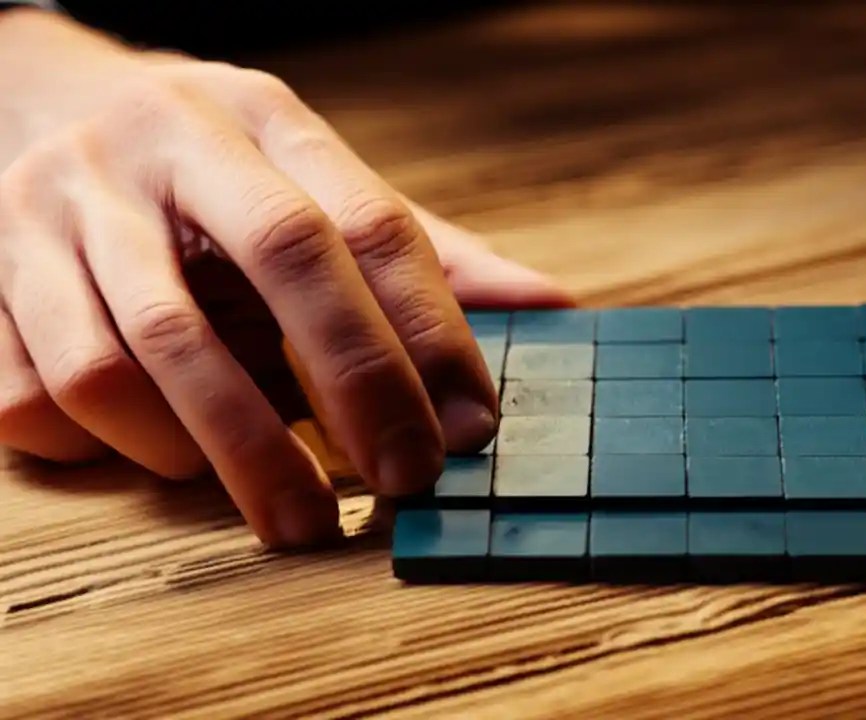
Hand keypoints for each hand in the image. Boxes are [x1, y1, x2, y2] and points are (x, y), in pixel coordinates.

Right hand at [0, 11, 570, 546]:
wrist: (30, 100)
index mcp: (262, 119)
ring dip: (226, 452)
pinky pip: (40, 401)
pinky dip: (115, 453)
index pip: (367, 222)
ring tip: (286, 499)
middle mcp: (160, 148)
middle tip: (404, 486)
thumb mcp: (315, 181)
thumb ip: (428, 253)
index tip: (468, 428)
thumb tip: (554, 309)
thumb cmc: (212, 172)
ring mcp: (55, 211)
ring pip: (138, 358)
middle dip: (355, 390)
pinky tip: (168, 459)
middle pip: (278, 264)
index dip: (428, 334)